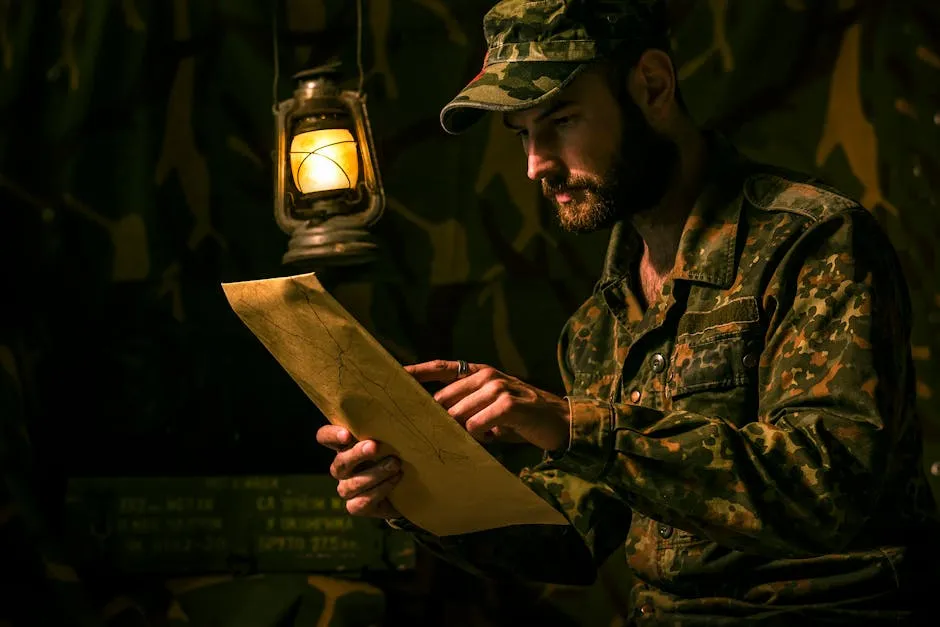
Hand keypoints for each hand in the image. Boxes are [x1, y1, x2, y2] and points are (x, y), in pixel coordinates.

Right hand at [316, 425, 401, 518]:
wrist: (407, 489)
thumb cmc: (395, 455)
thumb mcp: (389, 440)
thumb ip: (384, 429)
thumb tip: (396, 415)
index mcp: (344, 447)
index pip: (325, 437)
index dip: (331, 436)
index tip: (346, 435)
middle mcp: (342, 468)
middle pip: (340, 462)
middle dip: (357, 454)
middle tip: (375, 446)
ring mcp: (347, 489)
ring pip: (352, 484)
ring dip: (375, 473)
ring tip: (395, 464)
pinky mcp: (357, 506)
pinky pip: (362, 501)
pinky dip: (380, 490)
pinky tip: (395, 479)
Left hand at [404, 360, 570, 451]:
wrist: (558, 421)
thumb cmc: (518, 418)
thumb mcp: (488, 408)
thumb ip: (464, 408)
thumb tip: (433, 420)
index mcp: (478, 373)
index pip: (442, 368)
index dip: (417, 371)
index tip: (395, 375)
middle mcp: (487, 376)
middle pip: (446, 396)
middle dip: (437, 416)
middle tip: (430, 432)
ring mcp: (500, 388)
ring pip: (461, 410)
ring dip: (461, 428)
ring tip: (469, 437)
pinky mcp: (512, 404)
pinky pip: (482, 420)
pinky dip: (479, 431)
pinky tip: (487, 437)